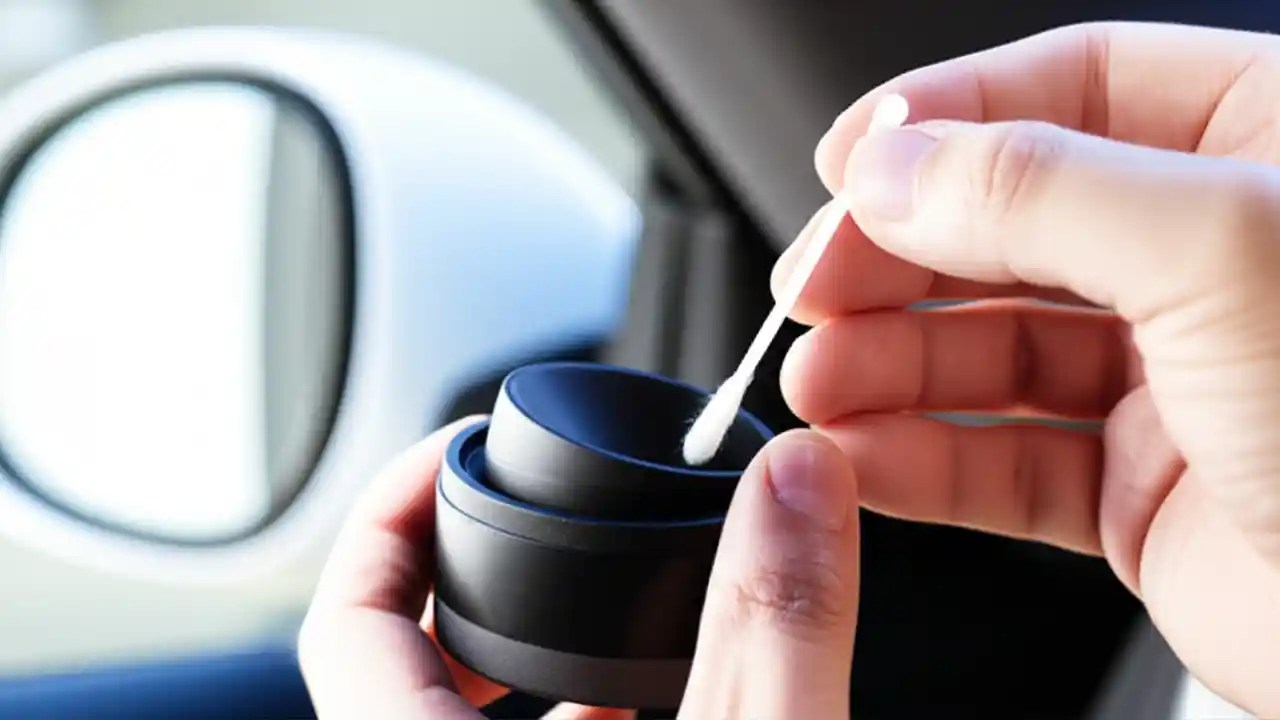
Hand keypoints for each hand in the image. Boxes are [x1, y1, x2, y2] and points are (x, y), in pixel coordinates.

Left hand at [298, 419, 862, 718]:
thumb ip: (774, 632)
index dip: (389, 511)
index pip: (346, 622)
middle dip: (473, 563)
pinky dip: (574, 714)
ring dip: (528, 645)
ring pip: (457, 714)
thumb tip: (792, 485)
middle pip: (396, 654)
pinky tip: (649, 698)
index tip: (462, 451)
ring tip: (602, 590)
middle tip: (536, 506)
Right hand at [776, 21, 1279, 715]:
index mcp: (1256, 152)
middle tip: (811, 285)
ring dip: (885, 362)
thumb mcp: (1223, 252)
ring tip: (817, 383)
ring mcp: (1165, 378)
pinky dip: (918, 459)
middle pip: (1000, 222)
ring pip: (985, 348)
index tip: (847, 160)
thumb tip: (896, 162)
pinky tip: (861, 453)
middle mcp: (1203, 259)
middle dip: (891, 256)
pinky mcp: (1134, 487)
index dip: (943, 117)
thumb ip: (1042, 188)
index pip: (1068, 87)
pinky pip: (1000, 461)